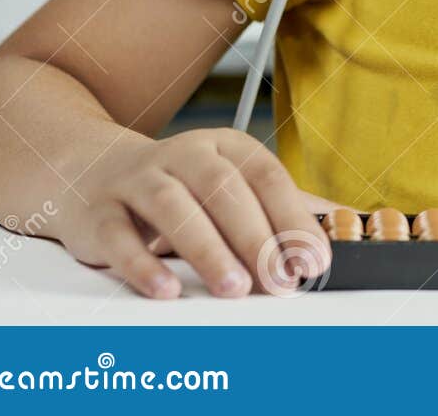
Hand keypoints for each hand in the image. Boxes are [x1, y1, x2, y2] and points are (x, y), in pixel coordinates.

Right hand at [56, 128, 333, 299]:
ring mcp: (138, 180)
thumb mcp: (234, 185)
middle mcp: (184, 155)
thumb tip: (345, 224)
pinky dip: (142, 265)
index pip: (267, 177)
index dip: (292, 218)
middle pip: (224, 190)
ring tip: (233, 287)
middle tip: (279, 282)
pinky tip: (166, 290)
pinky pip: (119, 236)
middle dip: (256, 239)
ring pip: (173, 207)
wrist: (91, 172)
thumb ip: (284, 205)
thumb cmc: (181, 187)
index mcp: (226, 146)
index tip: (314, 260)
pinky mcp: (98, 212)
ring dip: (207, 249)